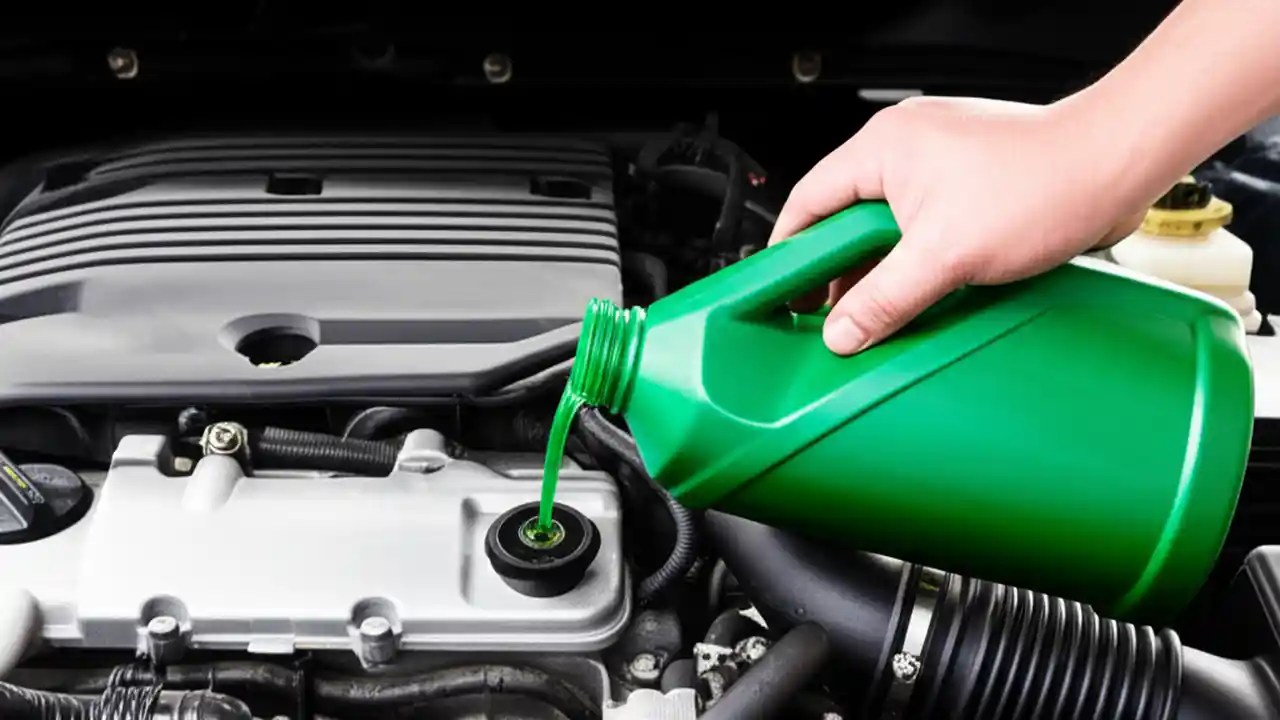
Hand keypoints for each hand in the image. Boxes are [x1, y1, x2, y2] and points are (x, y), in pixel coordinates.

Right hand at [768, 96, 1148, 354]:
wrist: (1119, 164)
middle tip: (828, 314)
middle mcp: (906, 148)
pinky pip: (922, 227)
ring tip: (875, 312)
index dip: (790, 250)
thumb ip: (884, 298)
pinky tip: (920, 294)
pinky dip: (915, 261)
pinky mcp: (969, 184)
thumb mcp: (946, 255)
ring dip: (881, 268)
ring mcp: (939, 165)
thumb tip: (842, 332)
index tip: (781, 291)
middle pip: (845, 216)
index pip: (808, 200)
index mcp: (883, 147)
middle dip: (837, 269)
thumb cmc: (1045, 181)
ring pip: (886, 225)